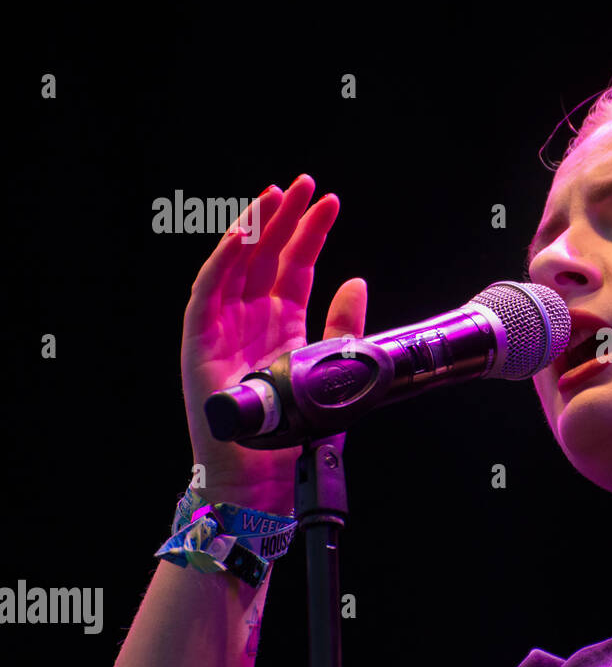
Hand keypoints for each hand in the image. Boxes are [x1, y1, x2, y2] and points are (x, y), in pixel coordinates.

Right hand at [180, 174, 366, 513]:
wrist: (266, 483)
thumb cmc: (297, 435)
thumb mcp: (334, 370)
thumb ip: (342, 326)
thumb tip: (357, 280)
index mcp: (281, 328)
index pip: (294, 269)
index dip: (310, 235)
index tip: (330, 202)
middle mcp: (250, 323)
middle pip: (266, 259)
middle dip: (284, 219)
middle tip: (305, 183)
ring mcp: (222, 332)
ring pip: (235, 266)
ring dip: (254, 227)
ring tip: (276, 193)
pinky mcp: (198, 347)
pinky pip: (207, 294)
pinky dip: (222, 262)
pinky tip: (244, 233)